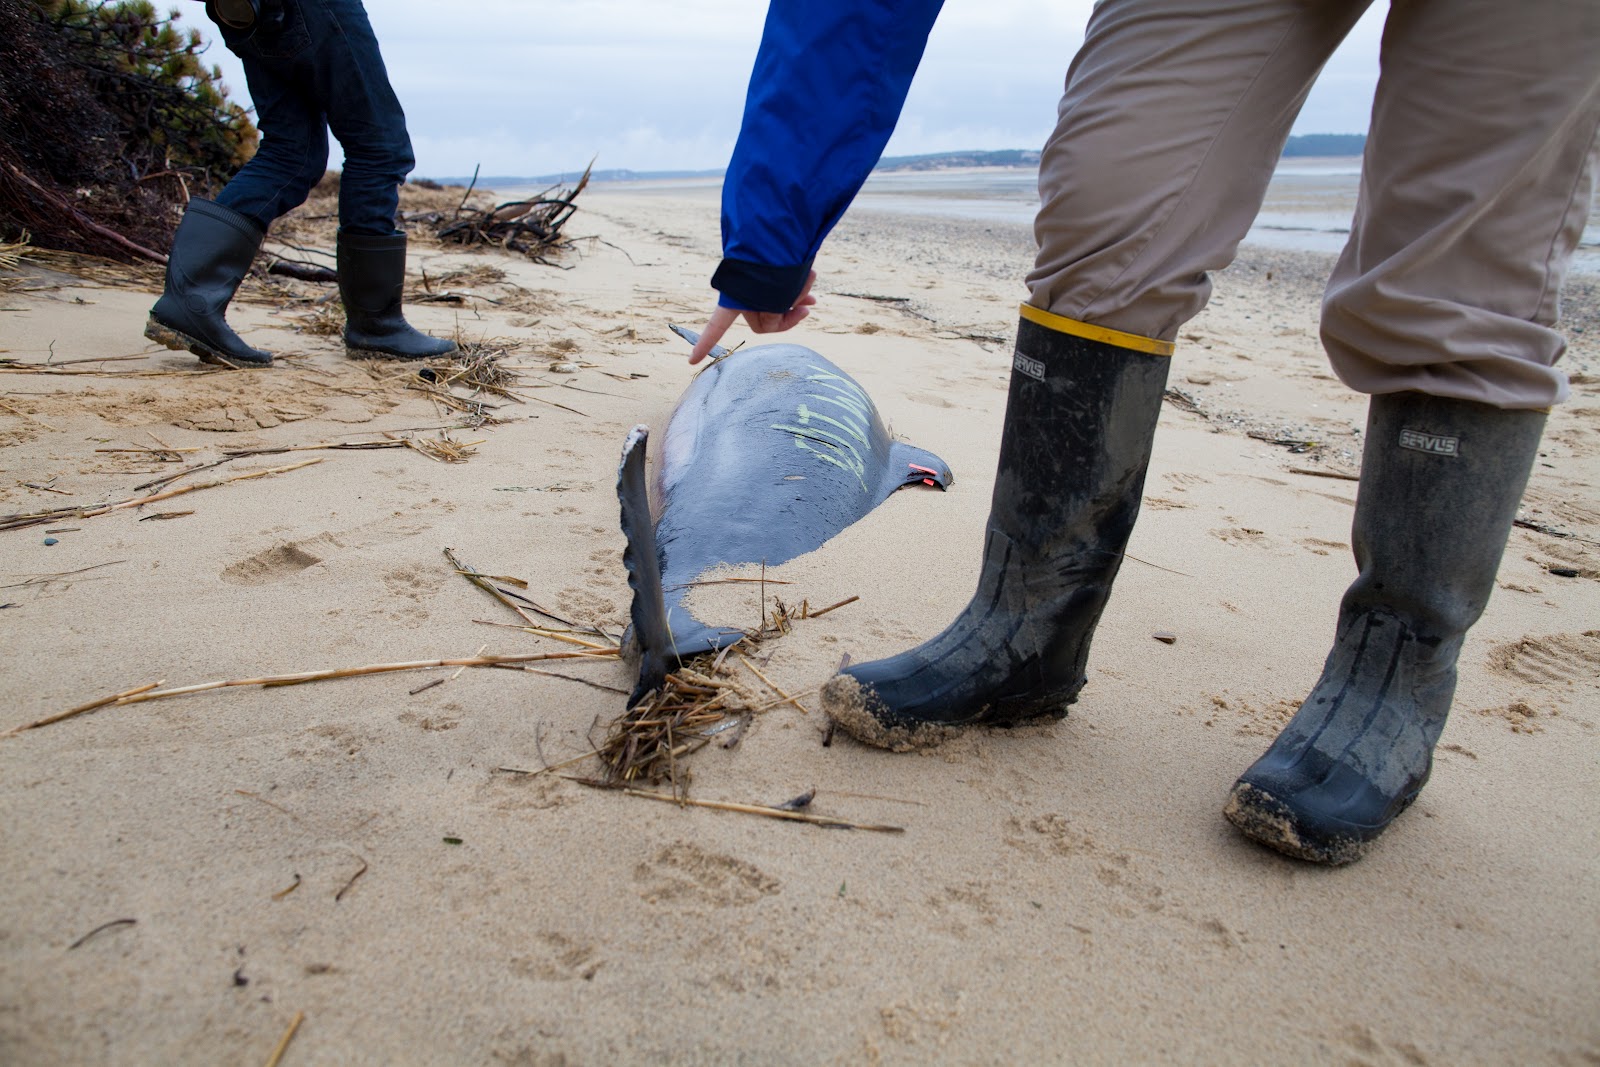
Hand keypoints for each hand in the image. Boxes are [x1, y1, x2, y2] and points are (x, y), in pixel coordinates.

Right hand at [688, 271, 817, 364]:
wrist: (780, 225)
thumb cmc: (773, 260)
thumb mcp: (773, 299)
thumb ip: (773, 317)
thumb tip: (779, 317)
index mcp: (734, 299)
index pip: (716, 327)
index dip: (704, 343)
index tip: (691, 361)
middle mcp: (743, 295)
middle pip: (765, 321)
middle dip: (787, 316)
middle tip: (806, 307)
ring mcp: (757, 285)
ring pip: (779, 304)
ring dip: (797, 297)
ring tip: (811, 278)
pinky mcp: (771, 274)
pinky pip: (785, 289)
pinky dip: (799, 287)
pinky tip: (811, 277)